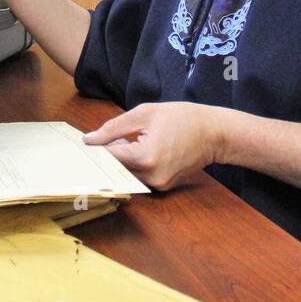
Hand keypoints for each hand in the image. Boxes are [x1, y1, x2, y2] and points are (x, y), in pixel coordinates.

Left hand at [83, 102, 225, 190]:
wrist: (214, 133)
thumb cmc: (182, 118)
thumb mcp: (145, 113)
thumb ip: (113, 128)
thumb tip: (89, 140)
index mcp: (145, 157)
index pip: (108, 157)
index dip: (96, 148)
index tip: (87, 142)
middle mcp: (151, 177)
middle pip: (116, 168)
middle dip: (111, 153)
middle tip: (113, 137)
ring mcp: (158, 185)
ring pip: (126, 173)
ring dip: (124, 159)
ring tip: (135, 141)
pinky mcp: (163, 188)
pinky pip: (139, 177)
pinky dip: (136, 165)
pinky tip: (145, 149)